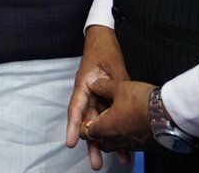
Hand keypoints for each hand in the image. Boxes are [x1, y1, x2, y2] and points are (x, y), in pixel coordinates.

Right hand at [67, 26, 131, 169]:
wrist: (103, 38)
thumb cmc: (103, 49)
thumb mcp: (112, 65)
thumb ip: (114, 85)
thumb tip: (119, 100)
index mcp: (84, 85)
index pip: (76, 108)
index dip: (73, 127)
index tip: (71, 143)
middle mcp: (88, 94)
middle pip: (89, 122)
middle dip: (93, 144)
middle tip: (96, 163)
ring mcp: (97, 98)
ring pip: (101, 123)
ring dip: (107, 141)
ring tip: (118, 160)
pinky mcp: (106, 99)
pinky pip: (111, 117)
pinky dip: (117, 130)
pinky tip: (127, 145)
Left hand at [81, 76, 155, 155]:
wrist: (168, 112)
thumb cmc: (141, 101)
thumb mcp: (119, 87)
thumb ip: (103, 86)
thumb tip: (94, 84)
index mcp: (106, 126)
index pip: (88, 132)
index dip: (85, 127)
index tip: (86, 121)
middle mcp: (117, 139)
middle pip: (101, 143)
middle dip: (97, 137)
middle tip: (97, 128)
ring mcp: (131, 144)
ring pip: (116, 146)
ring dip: (112, 140)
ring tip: (113, 131)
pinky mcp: (144, 145)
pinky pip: (130, 146)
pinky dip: (126, 141)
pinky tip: (129, 132)